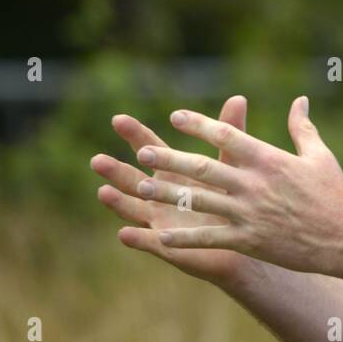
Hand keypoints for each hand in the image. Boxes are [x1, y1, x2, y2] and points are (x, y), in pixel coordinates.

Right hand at [91, 94, 254, 288]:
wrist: (245, 236)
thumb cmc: (233, 197)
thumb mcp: (230, 163)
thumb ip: (228, 133)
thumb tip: (238, 97)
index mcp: (172, 171)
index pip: (149, 148)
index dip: (135, 134)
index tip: (118, 119)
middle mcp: (159, 194)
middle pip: (132, 179)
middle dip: (115, 170)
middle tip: (96, 159)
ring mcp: (159, 219)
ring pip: (133, 209)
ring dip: (118, 201)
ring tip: (103, 192)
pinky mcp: (167, 244)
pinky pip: (149, 241)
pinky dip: (136, 238)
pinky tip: (123, 233)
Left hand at [127, 95, 342, 274]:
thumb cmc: (334, 193)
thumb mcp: (319, 155)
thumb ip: (303, 127)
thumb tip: (300, 100)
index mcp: (269, 159)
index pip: (227, 136)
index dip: (199, 125)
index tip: (176, 117)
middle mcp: (254, 183)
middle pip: (204, 167)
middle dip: (170, 158)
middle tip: (143, 152)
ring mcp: (249, 213)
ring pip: (199, 201)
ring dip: (167, 194)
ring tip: (140, 188)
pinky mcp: (249, 240)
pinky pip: (210, 238)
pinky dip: (185, 237)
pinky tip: (161, 237)